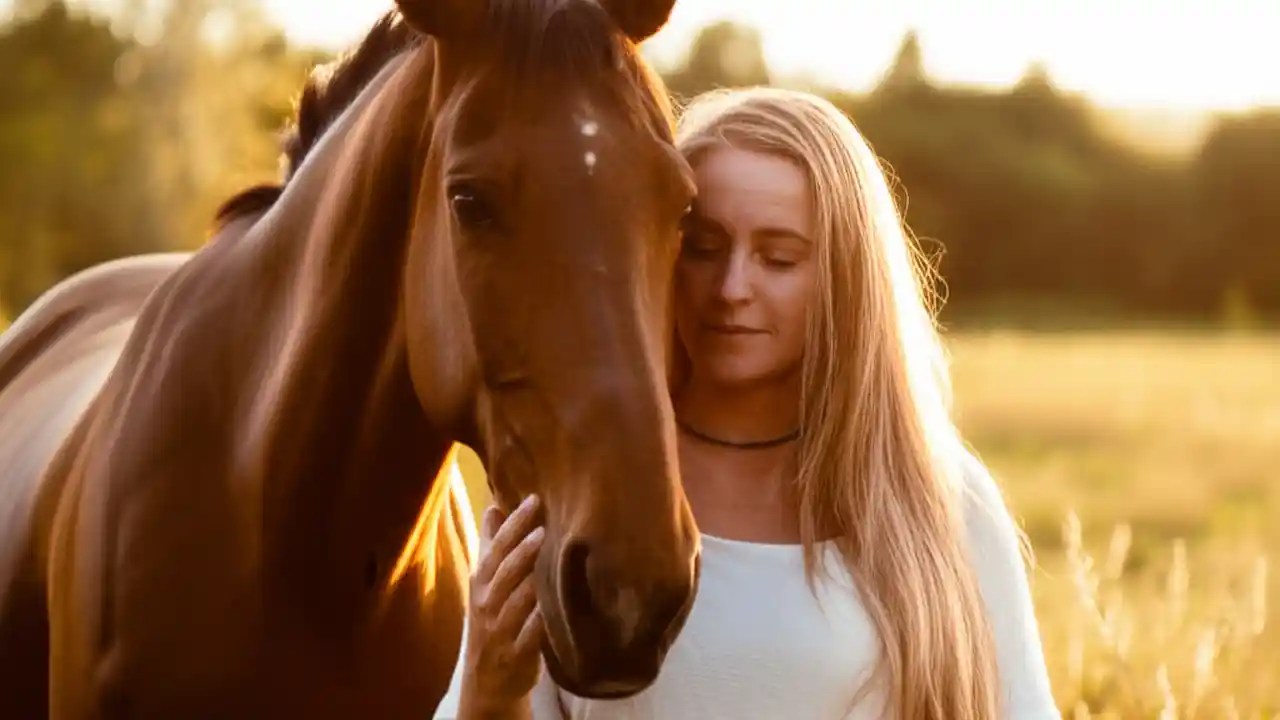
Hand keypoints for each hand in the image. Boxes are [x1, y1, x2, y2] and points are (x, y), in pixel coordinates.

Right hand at [459, 495, 545, 718]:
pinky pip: (528, 635)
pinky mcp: (516, 654)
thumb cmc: (491, 621)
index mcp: (481, 583)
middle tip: (541, 526)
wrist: (487, 680)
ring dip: (528, 579)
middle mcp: (486, 604)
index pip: (496, 548)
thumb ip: (491, 546)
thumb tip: (494, 506)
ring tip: (545, 556)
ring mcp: (499, 630)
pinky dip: (536, 620)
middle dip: (520, 548)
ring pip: (513, 601)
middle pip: (503, 572)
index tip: (534, 500)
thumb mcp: (486, 583)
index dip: (513, 524)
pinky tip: (550, 605)